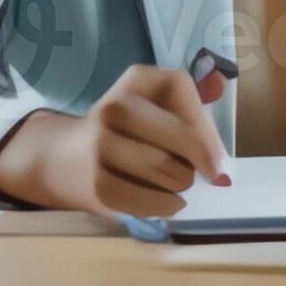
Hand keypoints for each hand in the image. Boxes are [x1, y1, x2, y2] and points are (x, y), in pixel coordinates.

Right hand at [0, 64, 233, 216]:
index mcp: (136, 80)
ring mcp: (100, 145)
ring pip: (164, 169)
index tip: (220, 158)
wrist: (64, 159)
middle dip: (200, 162)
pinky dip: (166, 205)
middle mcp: (113, 106)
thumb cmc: (127, 131)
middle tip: (205, 176)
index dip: (207, 126)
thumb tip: (221, 84)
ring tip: (179, 185)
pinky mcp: (96, 183)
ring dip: (183, 184)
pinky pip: (145, 200)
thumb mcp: (155, 104)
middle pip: (178, 137)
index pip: (180, 89)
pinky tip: (169, 202)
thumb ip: (191, 101)